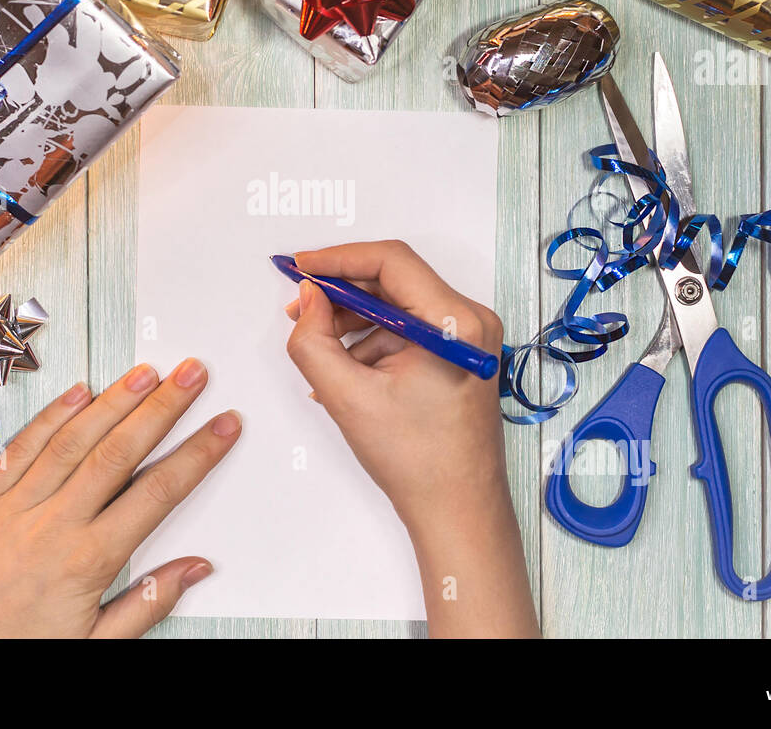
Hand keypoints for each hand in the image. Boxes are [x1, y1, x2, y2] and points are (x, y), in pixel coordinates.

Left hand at [0, 359, 240, 638]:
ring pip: (73, 439)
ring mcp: (13, 507)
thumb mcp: (91, 647)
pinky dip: (51, 416)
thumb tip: (193, 570)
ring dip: (114, 401)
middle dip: (163, 408)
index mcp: (87, 561)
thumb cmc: (9, 656)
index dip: (197, 455)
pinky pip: (19, 448)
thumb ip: (146, 604)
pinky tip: (77, 392)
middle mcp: (52, 525)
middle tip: (191, 375)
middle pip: (121, 452)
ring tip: (145, 373)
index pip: (158, 494)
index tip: (223, 428)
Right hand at [284, 240, 537, 636]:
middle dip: (342, 292)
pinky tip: (343, 373)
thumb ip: (314, 340)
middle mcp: (471, 321)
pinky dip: (371, 343)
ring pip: (397, 306)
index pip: (391, 262)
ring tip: (318, 349)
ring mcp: (468, 339)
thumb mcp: (348, 396)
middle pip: (395, 281)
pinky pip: (407, 330)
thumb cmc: (419, 462)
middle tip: (299, 304)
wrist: (458, 510)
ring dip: (353, 321)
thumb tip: (307, 300)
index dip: (338, 259)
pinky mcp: (458, 355)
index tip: (300, 266)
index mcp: (455, 322)